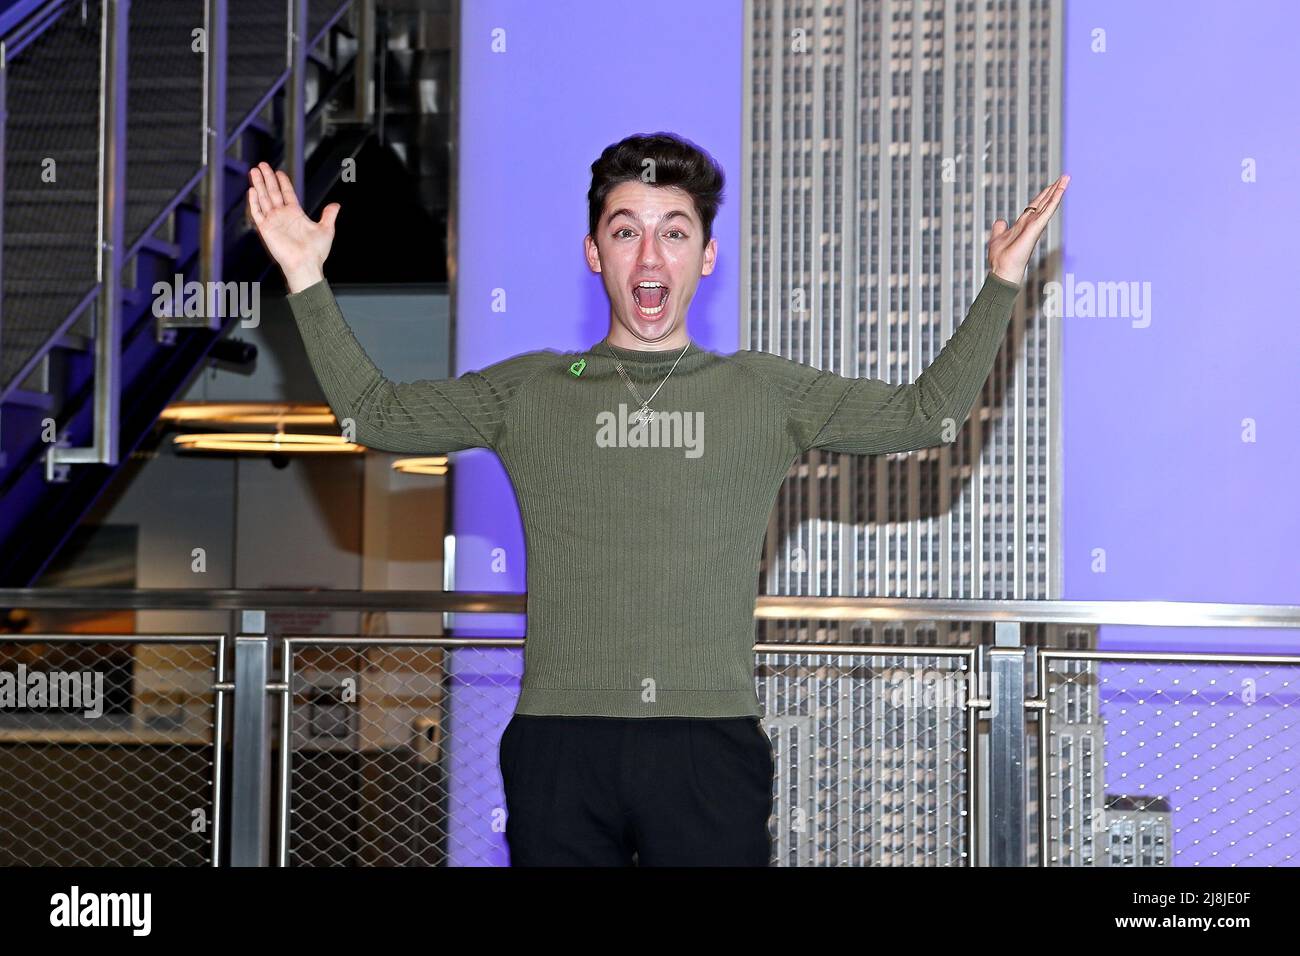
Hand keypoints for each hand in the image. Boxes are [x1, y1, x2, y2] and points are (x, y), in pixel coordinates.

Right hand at [246, 161, 339, 292]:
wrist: (306, 264)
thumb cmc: (316, 252)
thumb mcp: (326, 230)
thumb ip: (329, 216)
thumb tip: (336, 205)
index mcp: (296, 214)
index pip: (287, 193)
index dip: (283, 182)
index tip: (279, 172)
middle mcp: (283, 216)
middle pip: (273, 192)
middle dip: (267, 178)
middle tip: (262, 165)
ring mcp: (273, 221)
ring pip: (263, 198)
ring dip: (258, 185)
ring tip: (254, 171)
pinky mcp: (266, 229)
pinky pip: (257, 213)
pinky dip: (254, 202)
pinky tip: (252, 190)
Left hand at [987, 174, 1068, 284]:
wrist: (1002, 270)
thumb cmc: (1000, 259)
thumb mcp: (997, 238)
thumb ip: (1000, 228)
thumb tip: (1000, 221)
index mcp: (1023, 225)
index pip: (1036, 206)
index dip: (1043, 195)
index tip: (1051, 185)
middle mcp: (1031, 224)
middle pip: (1045, 202)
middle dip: (1054, 189)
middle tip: (1064, 177)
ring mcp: (1035, 226)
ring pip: (1049, 204)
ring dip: (1058, 190)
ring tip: (1066, 178)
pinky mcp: (1036, 228)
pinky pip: (1047, 211)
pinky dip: (1054, 199)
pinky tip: (1060, 190)